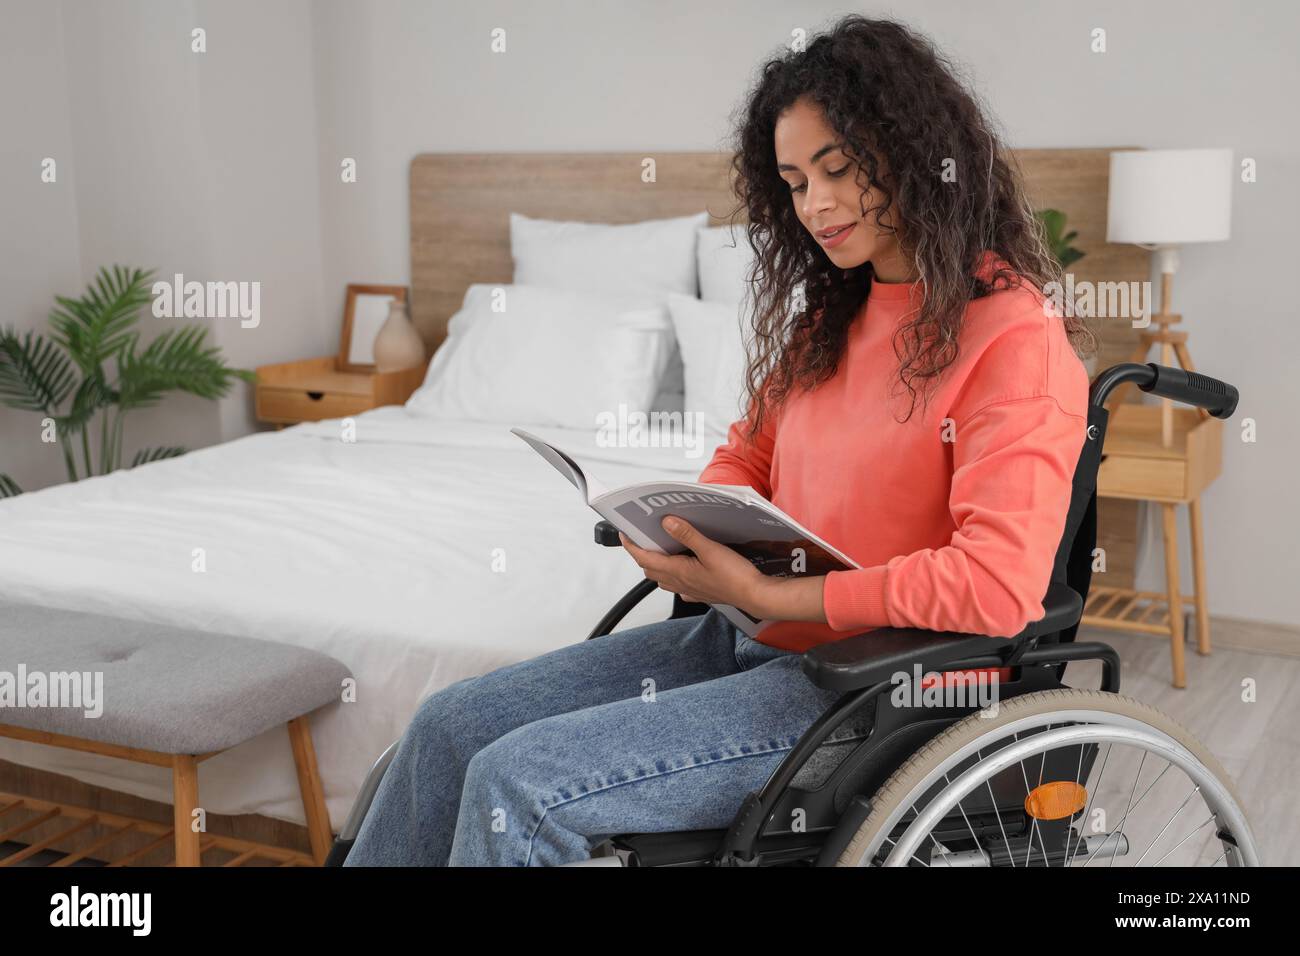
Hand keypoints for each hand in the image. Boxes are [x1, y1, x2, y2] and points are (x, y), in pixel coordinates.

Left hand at [619, 517, 765, 612]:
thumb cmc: (736, 576)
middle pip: (650, 569)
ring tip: (659, 550)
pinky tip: (682, 571)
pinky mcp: (702, 594)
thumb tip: (666, 523)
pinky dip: (674, 579)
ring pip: (663, 579)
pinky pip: (680, 588)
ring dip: (656, 566)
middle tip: (640, 539)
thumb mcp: (710, 549)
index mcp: (678, 571)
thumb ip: (687, 534)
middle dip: (641, 554)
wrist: (755, 596)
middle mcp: (681, 583)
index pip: (645, 558)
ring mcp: (691, 591)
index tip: (624, 534)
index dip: (631, 546)